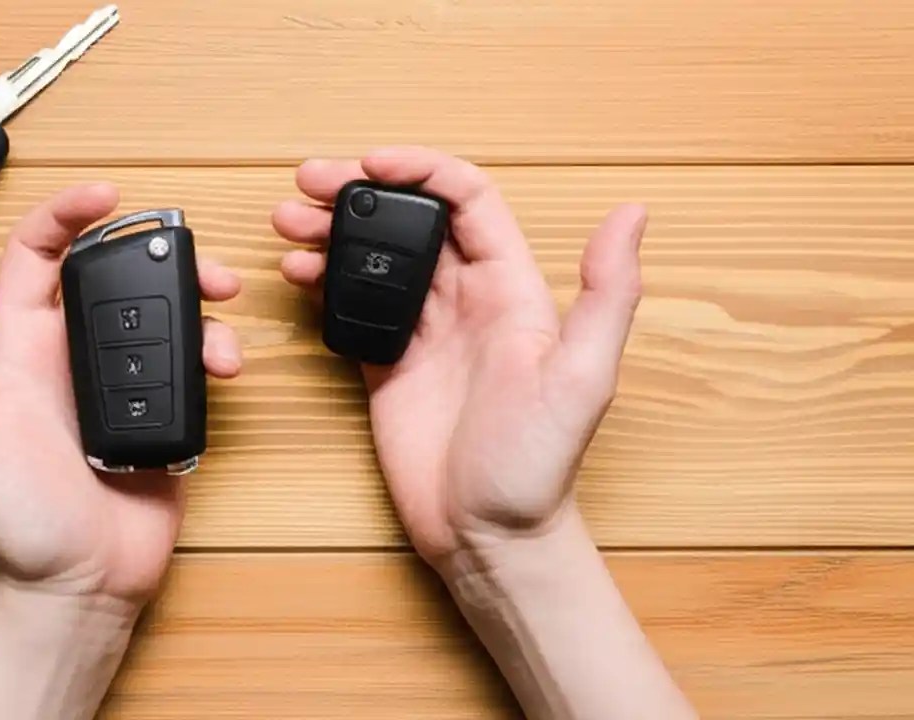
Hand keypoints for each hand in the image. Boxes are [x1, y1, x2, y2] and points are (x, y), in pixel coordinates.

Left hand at [0, 183, 242, 603]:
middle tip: (191, 256)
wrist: (77, 585)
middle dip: (157, 249)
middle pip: (115, 273)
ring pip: (164, 313)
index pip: (36, 258)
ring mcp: (121, 385)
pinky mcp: (163, 415)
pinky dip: (216, 351)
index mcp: (22, 351)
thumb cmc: (13, 527)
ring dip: (197, 297)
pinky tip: (223, 364)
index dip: (65, 215)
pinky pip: (193, 364)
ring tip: (221, 307)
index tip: (104, 195)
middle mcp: (72, 357)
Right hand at [274, 147, 644, 565]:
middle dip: (359, 192)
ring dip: (332, 232)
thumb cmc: (538, 467)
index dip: (419, 171)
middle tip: (309, 182)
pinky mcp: (389, 365)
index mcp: (511, 290)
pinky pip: (353, 308)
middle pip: (409, 222)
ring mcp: (425, 333)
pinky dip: (323, 284)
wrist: (489, 537)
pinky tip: (298, 276)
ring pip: (374, 259)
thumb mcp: (583, 379)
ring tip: (287, 225)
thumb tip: (633, 213)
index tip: (371, 165)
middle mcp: (467, 302)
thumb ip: (607, 295)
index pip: (466, 201)